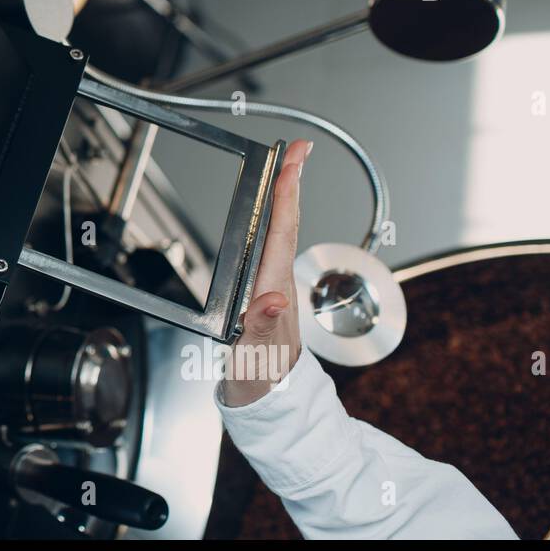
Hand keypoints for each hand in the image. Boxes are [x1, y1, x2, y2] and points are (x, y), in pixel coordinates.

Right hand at [221, 139, 311, 407]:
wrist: (266, 402)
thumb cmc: (259, 380)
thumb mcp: (254, 358)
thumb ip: (262, 328)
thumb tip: (273, 298)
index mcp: (272, 291)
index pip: (282, 232)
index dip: (287, 193)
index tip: (293, 160)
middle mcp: (277, 284)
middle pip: (285, 224)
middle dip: (291, 183)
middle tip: (295, 149)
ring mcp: (274, 288)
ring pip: (282, 233)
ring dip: (285, 198)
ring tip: (286, 168)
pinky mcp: (267, 294)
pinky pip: (273, 248)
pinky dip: (275, 221)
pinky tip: (272, 213)